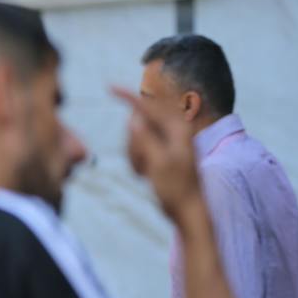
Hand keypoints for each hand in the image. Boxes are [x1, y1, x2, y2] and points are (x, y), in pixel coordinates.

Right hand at [113, 86, 202, 220]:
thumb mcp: (157, 163)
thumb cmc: (176, 188)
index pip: (149, 105)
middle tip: (142, 167)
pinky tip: (146, 174)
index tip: (109, 87)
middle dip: (132, 142)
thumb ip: (145, 139)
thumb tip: (133, 118)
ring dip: (134, 154)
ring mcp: (168, 140)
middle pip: (139, 122)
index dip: (128, 95)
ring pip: (136, 136)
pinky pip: (139, 147)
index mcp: (178, 129)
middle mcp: (175, 130)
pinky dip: (137, 160)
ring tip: (145, 172)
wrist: (188, 209)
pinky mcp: (163, 150)